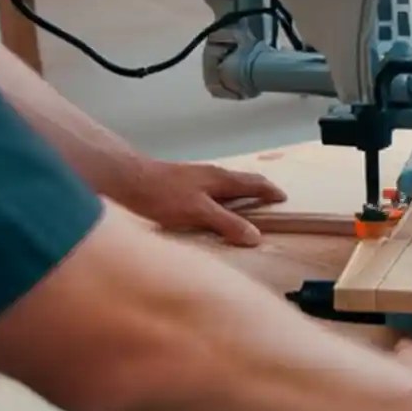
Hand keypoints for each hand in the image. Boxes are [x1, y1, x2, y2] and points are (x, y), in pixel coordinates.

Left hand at [118, 160, 286, 246]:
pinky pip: (212, 189)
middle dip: (258, 189)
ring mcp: (197, 177)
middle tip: (269, 199)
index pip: (254, 182)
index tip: (282, 198)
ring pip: (226, 184)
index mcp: (221, 179)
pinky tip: (212, 207)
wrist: (129, 180)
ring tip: (245, 205)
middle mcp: (212, 174)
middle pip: (242, 180)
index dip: (269, 191)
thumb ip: (227, 223)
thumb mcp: (199, 212)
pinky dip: (222, 197)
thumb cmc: (164, 194)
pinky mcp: (183, 183)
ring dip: (240, 193)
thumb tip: (255, 236)